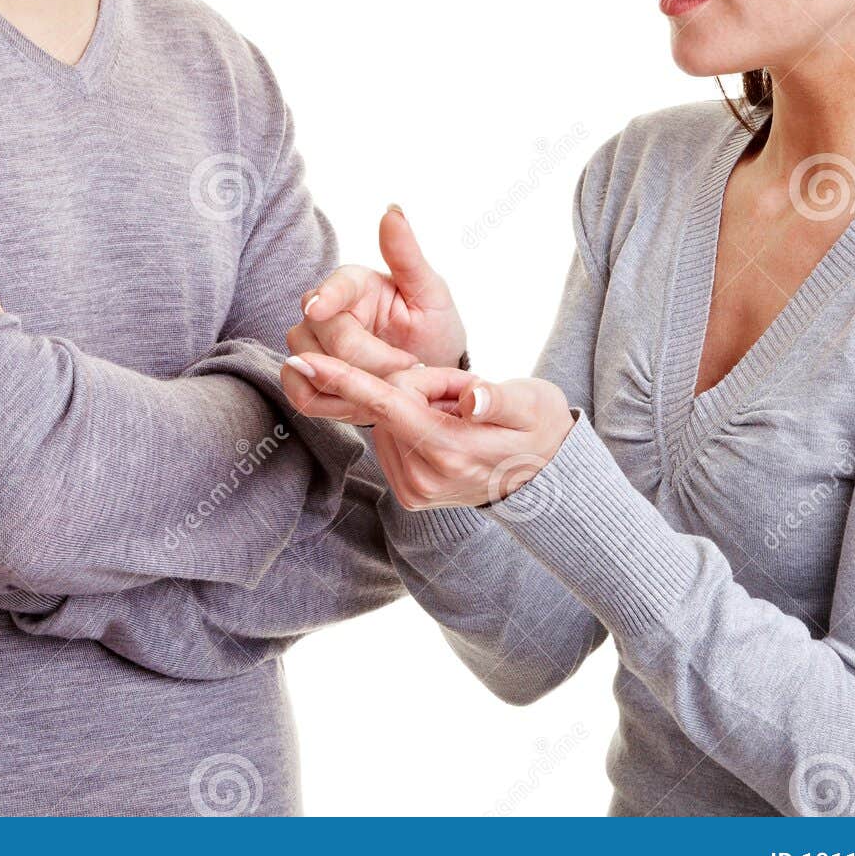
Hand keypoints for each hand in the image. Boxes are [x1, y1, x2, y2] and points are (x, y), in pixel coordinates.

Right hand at [285, 206, 466, 412]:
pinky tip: (362, 402)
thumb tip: (393, 211)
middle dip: (374, 362)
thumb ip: (407, 256)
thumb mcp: (431, 292)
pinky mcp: (308, 376)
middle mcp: (323, 309)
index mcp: (353, 282)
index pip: (332, 289)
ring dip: (354, 386)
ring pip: (311, 367)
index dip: (324, 298)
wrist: (429, 372)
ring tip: (392, 385)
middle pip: (329, 339)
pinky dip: (330, 404)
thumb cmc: (431, 326)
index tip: (319, 309)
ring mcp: (311, 343)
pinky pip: (300, 394)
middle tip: (412, 368)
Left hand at [286, 330, 576, 508]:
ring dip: (413, 404)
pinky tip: (444, 428)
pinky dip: (410, 423)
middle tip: (461, 391)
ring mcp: (415, 490)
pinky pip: (392, 439)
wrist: (548, 476)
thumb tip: (471, 399)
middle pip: (388, 404)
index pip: (385, 405)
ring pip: (387, 420)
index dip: (344, 378)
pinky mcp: (409, 494)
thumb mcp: (530, 403)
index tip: (306, 360)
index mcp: (450, 449)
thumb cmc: (539, 426)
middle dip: (415, 384)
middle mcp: (424, 477)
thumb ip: (497, 398)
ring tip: (458, 413)